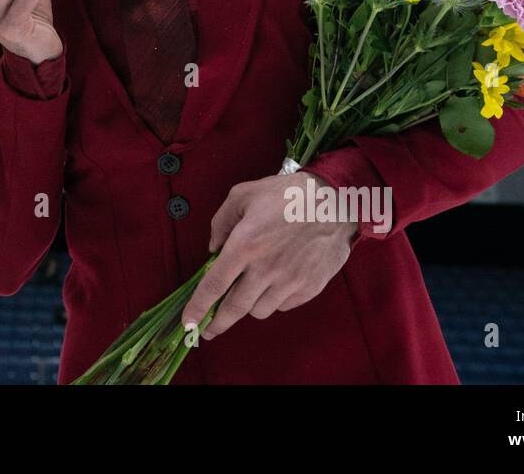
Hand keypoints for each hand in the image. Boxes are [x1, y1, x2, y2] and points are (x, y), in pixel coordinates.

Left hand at [180, 171, 356, 339]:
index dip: (198, 307)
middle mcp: (266, 268)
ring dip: (249, 305)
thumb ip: (221, 221)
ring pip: (259, 311)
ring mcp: (290, 281)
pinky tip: (275, 283)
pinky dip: (274, 300)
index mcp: (245, 245)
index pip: (214, 285)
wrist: (335, 200)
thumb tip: (213, 249)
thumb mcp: (244, 194)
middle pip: (235, 308)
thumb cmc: (287, 194)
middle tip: (209, 329)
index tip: (188, 323)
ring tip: (250, 290)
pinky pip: (283, 305)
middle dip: (218, 323)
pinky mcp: (309, 287)